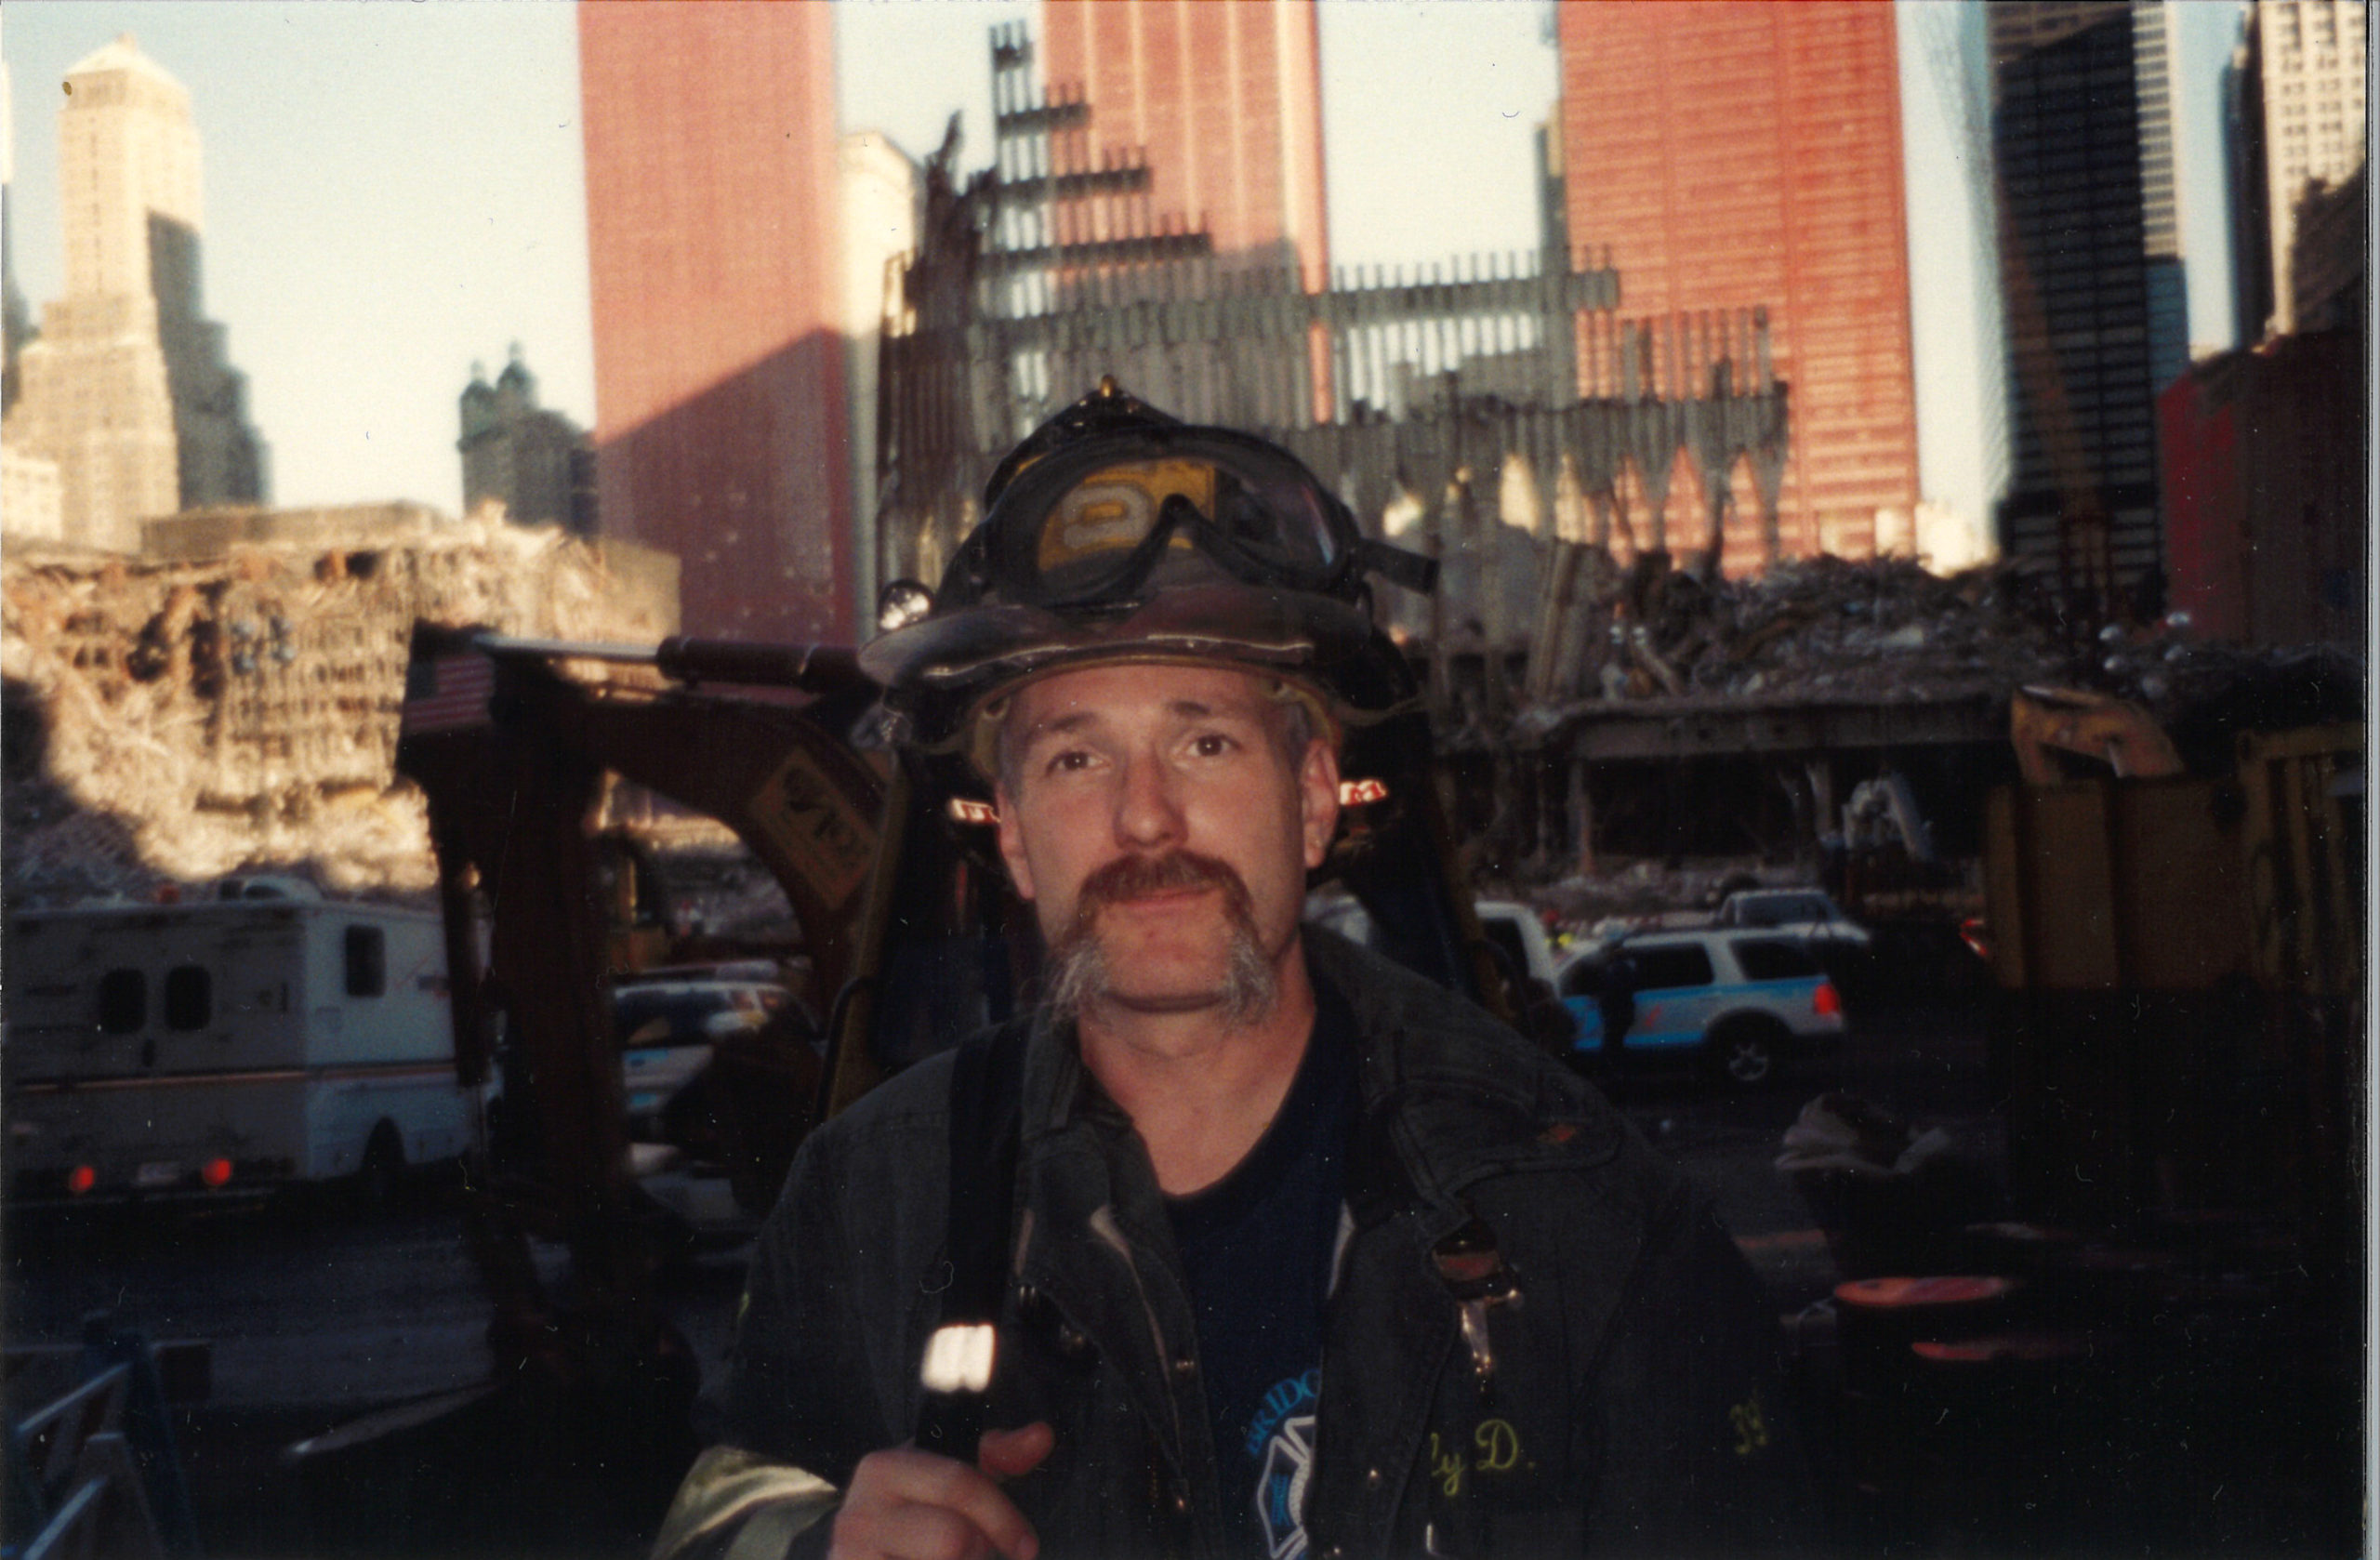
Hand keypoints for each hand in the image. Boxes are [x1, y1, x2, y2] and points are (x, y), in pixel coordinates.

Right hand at [828, 1423, 1054, 1559]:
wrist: (860, 1553)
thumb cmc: (917, 1511)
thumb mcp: (952, 1475)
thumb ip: (999, 1454)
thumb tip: (1042, 1435)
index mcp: (882, 1469)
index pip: (960, 1486)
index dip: (1003, 1518)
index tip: (1026, 1546)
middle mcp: (858, 1515)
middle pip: (953, 1540)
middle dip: (977, 1551)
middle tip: (973, 1552)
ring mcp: (851, 1559)